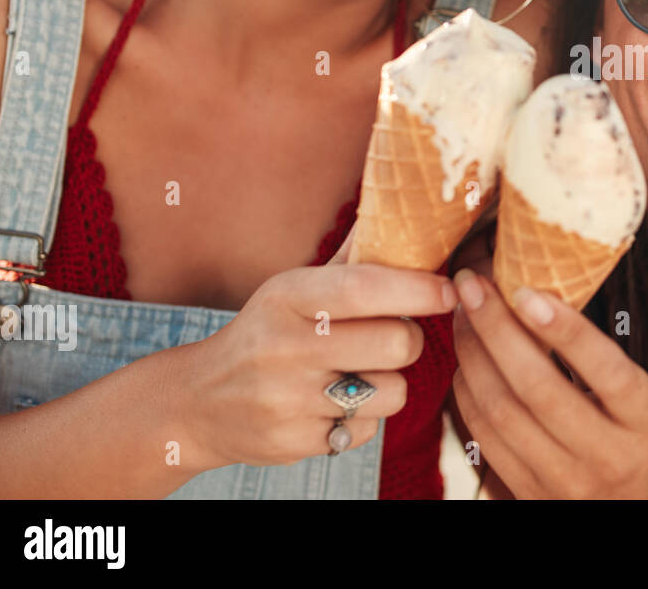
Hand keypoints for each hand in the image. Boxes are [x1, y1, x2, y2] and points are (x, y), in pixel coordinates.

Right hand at [177, 258, 458, 471]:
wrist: (199, 402)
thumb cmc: (267, 333)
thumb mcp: (293, 288)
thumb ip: (351, 257)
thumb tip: (397, 204)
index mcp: (286, 297)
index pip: (364, 288)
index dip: (417, 288)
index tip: (448, 290)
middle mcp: (284, 347)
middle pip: (395, 344)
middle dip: (408, 339)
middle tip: (393, 336)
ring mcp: (288, 399)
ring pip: (392, 392)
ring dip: (388, 383)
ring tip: (358, 374)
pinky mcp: (295, 443)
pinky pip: (368, 431)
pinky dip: (363, 419)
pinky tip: (333, 406)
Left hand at [451, 269, 647, 498]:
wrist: (632, 509)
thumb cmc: (634, 437)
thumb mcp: (640, 398)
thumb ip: (599, 358)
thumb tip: (539, 290)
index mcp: (645, 418)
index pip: (606, 369)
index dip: (565, 328)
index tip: (526, 289)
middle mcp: (607, 453)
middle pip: (538, 388)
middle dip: (496, 329)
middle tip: (473, 286)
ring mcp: (566, 478)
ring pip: (502, 411)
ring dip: (473, 355)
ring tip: (464, 314)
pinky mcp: (530, 492)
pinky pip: (485, 437)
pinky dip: (467, 391)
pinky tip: (466, 360)